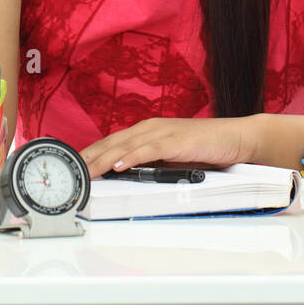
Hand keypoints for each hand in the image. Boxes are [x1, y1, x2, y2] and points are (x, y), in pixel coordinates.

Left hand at [80, 116, 263, 178]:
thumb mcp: (170, 157)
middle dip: (88, 158)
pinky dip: (131, 158)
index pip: (110, 143)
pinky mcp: (175, 141)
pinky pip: (148, 150)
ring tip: (85, 172)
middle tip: (69, 172)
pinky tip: (117, 166)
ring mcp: (162, 133)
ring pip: (124, 147)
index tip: (73, 167)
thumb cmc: (204, 148)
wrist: (234, 137)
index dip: (90, 154)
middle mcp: (149, 128)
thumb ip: (150, 163)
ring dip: (102, 160)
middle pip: (111, 143)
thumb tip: (126, 176)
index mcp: (146, 131)